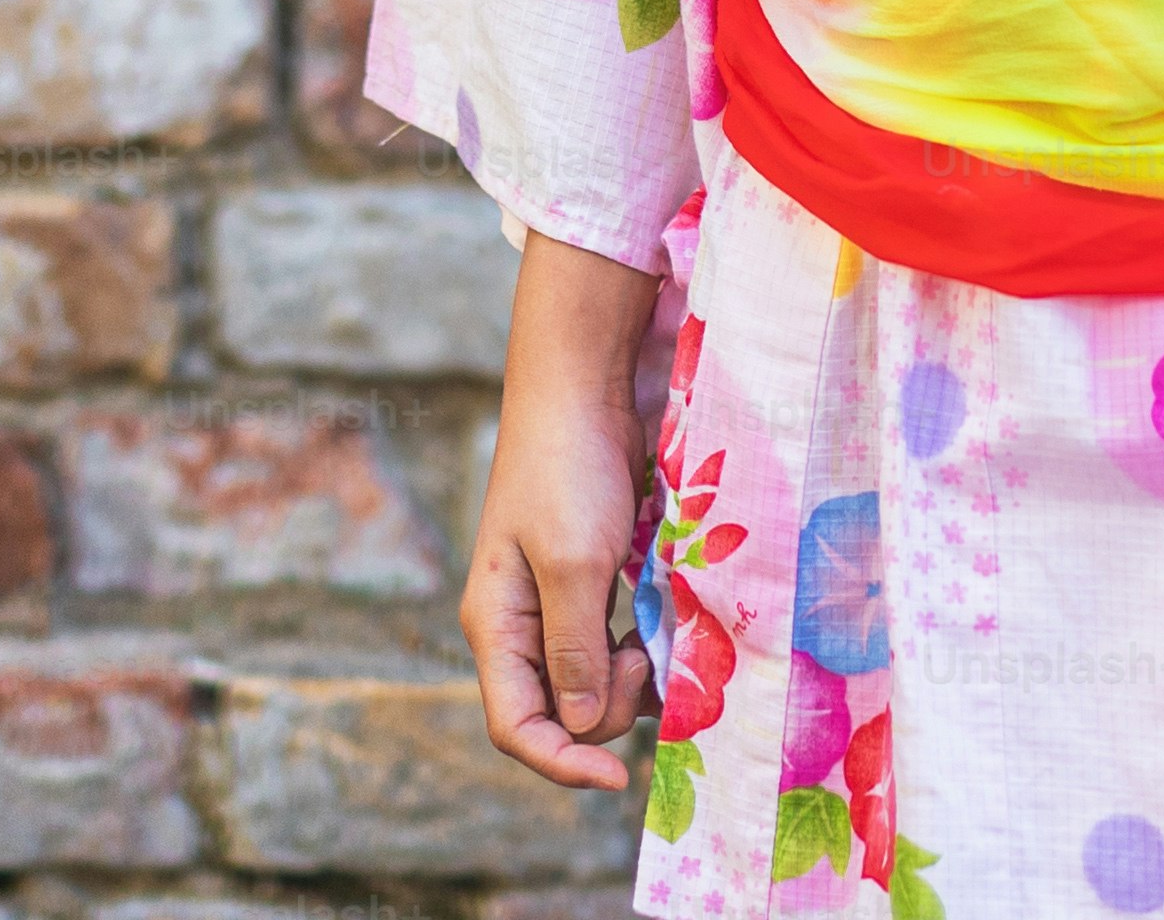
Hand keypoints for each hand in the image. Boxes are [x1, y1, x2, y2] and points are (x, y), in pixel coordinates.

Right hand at [464, 229, 660, 789]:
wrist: (582, 386)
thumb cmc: (569, 469)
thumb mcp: (573, 564)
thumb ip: (573, 651)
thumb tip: (577, 724)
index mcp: (496, 625)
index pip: (516, 726)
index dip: (562, 763)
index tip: (620, 776)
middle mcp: (520, 624)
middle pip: (559, 710)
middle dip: (608, 704)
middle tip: (647, 653)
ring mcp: (555, 603)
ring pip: (593, 680)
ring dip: (633, 676)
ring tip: (664, 637)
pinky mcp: (590, 581)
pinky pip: (616, 642)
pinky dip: (645, 644)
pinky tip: (667, 620)